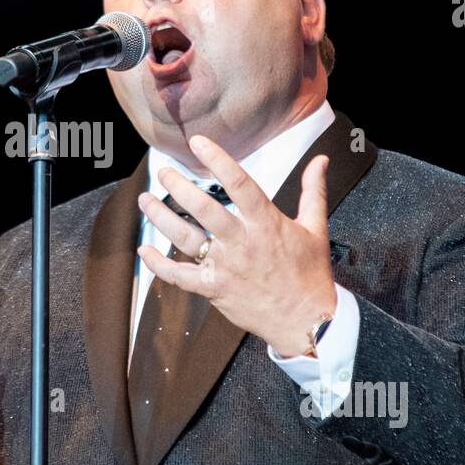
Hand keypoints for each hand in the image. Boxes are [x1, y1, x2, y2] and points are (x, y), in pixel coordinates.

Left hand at [135, 134, 337, 357]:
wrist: (306, 322)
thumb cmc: (310, 274)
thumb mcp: (316, 228)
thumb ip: (313, 191)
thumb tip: (321, 160)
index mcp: (266, 223)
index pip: (240, 184)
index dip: (218, 160)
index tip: (198, 142)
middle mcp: (242, 242)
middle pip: (204, 209)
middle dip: (178, 187)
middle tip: (163, 172)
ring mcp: (225, 267)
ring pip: (185, 238)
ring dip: (161, 218)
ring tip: (145, 200)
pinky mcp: (214, 290)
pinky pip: (180, 277)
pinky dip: (159, 265)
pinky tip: (144, 250)